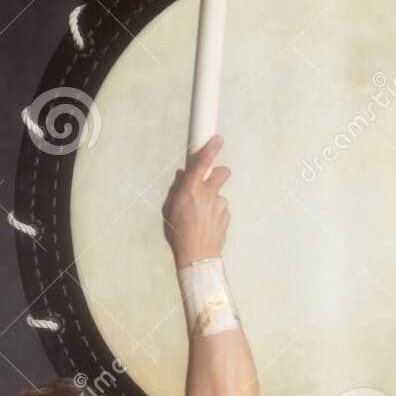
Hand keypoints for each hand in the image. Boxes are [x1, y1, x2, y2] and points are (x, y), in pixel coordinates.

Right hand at [162, 136, 230, 267]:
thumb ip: (177, 189)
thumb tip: (183, 175)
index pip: (203, 163)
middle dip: (219, 173)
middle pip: (222, 172)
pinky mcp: (226, 215)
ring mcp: (219, 204)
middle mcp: (206, 194)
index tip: (219, 139)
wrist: (197, 257)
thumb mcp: (170, 209)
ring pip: (220, 194)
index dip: (211, 149)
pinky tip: (207, 225)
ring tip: (202, 217)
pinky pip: (222, 208)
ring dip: (213, 200)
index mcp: (190, 190)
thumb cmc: (179, 233)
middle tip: (210, 184)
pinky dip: (216, 213)